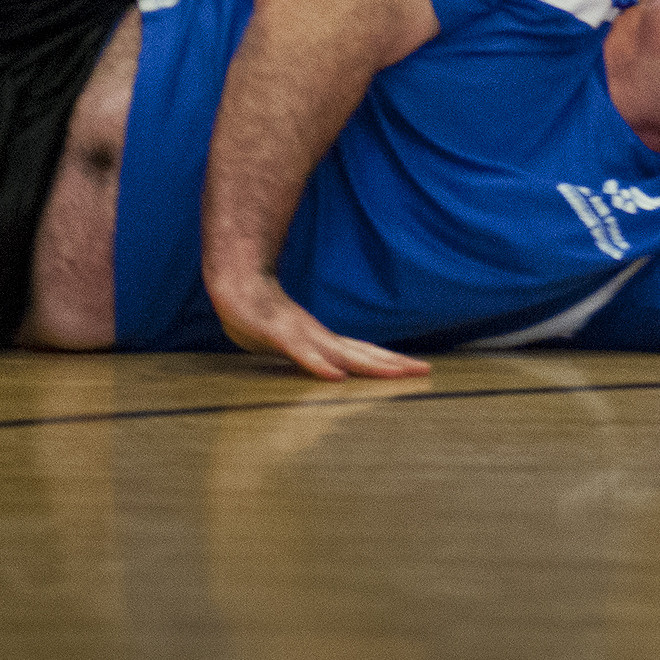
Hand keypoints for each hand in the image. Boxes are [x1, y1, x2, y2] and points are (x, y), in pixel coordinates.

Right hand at [211, 273, 429, 380]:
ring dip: (368, 364)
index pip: (365, 353)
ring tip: (394, 372)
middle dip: (393, 363)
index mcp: (324, 340)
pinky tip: (335, 375)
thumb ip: (311, 355)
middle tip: (424, 370)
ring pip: (340, 353)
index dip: (391, 362)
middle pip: (362, 353)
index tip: (420, 369)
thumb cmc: (263, 318)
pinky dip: (318, 364)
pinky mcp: (278, 335)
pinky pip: (300, 353)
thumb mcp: (292, 342)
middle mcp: (319, 337)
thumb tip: (333, 371)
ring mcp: (300, 335)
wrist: (236, 285)